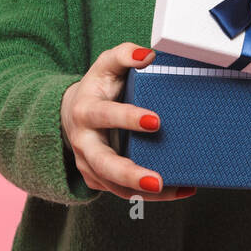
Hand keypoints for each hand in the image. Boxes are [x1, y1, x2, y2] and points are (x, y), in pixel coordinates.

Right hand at [60, 42, 196, 200]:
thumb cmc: (98, 87)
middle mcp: (85, 142)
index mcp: (86, 111)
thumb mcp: (106, 64)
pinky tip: (179, 189)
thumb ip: (124, 54)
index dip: (128, 118)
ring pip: (114, 186)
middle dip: (130, 173)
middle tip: (157, 180)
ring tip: (174, 188)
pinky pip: (124, 192)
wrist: (71, 112)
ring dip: (143, 192)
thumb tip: (148, 54)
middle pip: (103, 163)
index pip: (104, 115)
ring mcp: (90, 164)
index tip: (156, 121)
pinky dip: (151, 196)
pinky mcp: (99, 179)